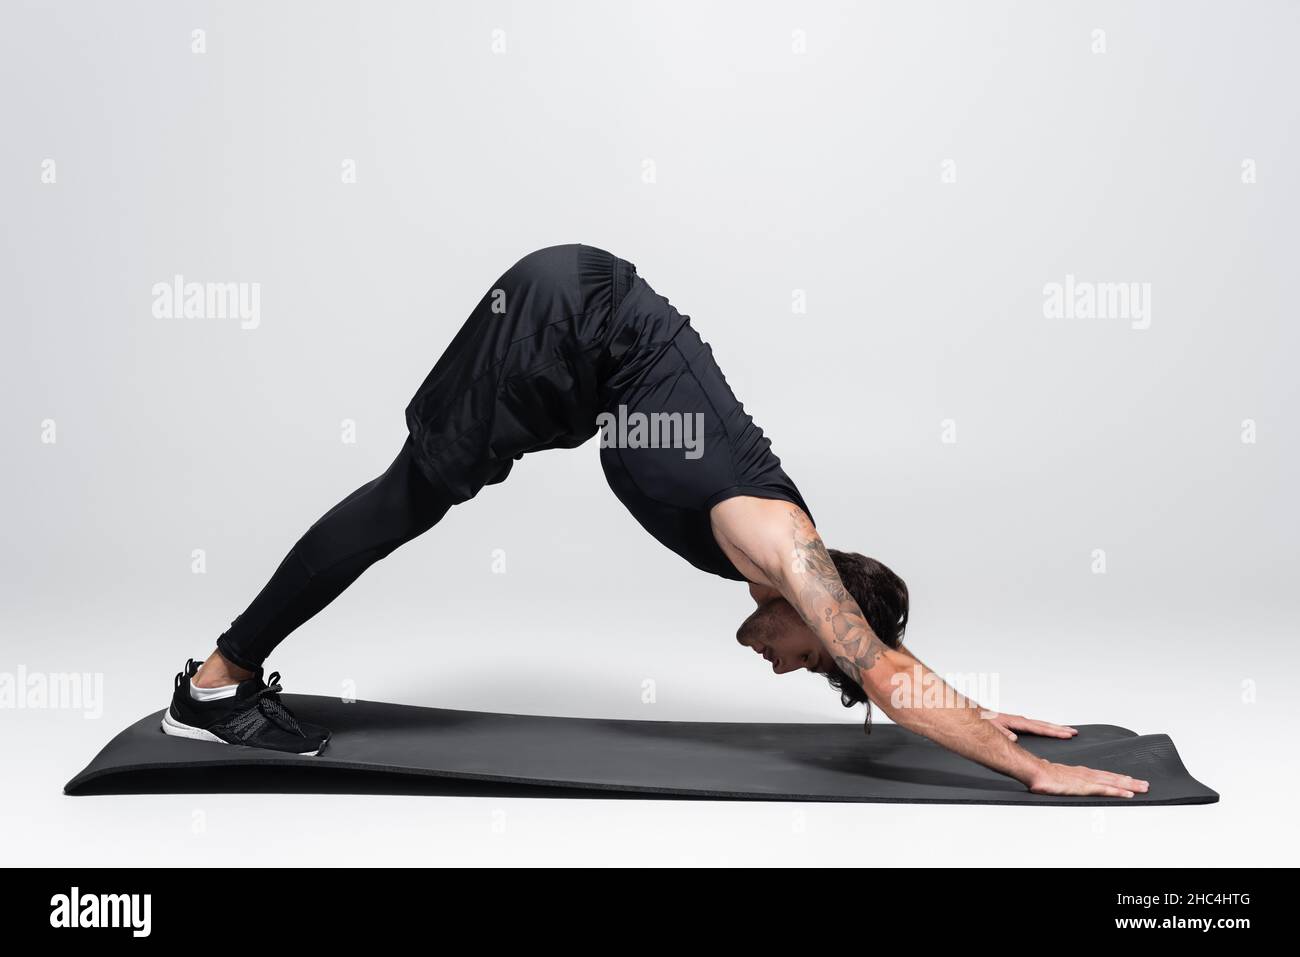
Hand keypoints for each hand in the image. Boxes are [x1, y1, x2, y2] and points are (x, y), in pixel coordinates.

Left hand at [984, 711, 1077, 741]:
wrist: (974, 715)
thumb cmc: (982, 721)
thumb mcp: (992, 727)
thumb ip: (1003, 733)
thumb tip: (1014, 739)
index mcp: (1017, 722)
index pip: (1039, 728)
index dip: (1054, 732)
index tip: (1068, 734)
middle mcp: (1019, 721)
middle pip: (1043, 725)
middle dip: (1059, 729)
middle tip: (1073, 732)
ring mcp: (1018, 722)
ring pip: (1039, 725)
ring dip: (1053, 727)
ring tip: (1065, 730)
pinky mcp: (1014, 723)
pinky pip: (1033, 726)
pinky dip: (1042, 728)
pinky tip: (1044, 730)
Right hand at [1027, 760, 1149, 797]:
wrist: (1036, 771)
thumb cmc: (1043, 775)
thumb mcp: (1056, 777)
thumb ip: (1061, 780)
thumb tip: (1059, 781)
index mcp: (1081, 773)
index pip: (1104, 776)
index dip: (1118, 778)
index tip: (1129, 780)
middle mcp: (1087, 775)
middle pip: (1113, 778)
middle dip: (1130, 781)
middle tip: (1145, 785)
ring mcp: (1087, 780)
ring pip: (1113, 783)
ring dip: (1129, 785)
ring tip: (1142, 788)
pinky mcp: (1085, 787)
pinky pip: (1106, 789)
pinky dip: (1118, 791)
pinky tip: (1127, 794)